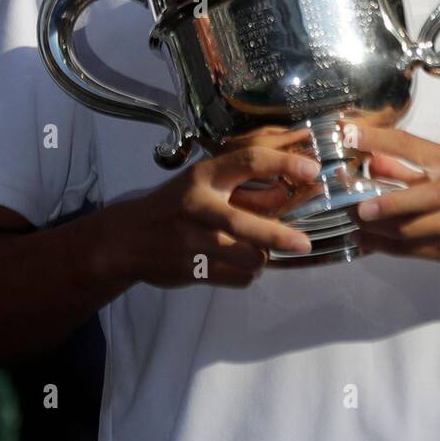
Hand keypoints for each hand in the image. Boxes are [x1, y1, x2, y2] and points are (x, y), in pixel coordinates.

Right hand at [110, 127, 319, 288]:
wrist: (126, 240)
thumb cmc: (175, 206)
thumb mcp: (200, 183)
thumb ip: (239, 187)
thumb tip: (290, 192)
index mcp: (204, 177)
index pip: (248, 161)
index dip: (283, 163)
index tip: (313, 170)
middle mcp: (198, 206)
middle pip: (245, 223)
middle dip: (279, 236)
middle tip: (303, 243)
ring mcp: (191, 241)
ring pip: (247, 257)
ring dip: (261, 258)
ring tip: (257, 252)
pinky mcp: (190, 270)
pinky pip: (238, 278)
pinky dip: (246, 275)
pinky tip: (238, 266)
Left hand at [345, 124, 439, 278]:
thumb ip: (410, 170)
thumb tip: (372, 161)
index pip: (408, 145)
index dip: (376, 138)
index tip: (348, 133)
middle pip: (415, 196)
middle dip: (384, 203)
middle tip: (356, 208)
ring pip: (410, 228)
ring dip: (378, 229)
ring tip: (353, 226)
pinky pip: (412, 250)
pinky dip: (385, 247)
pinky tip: (366, 242)